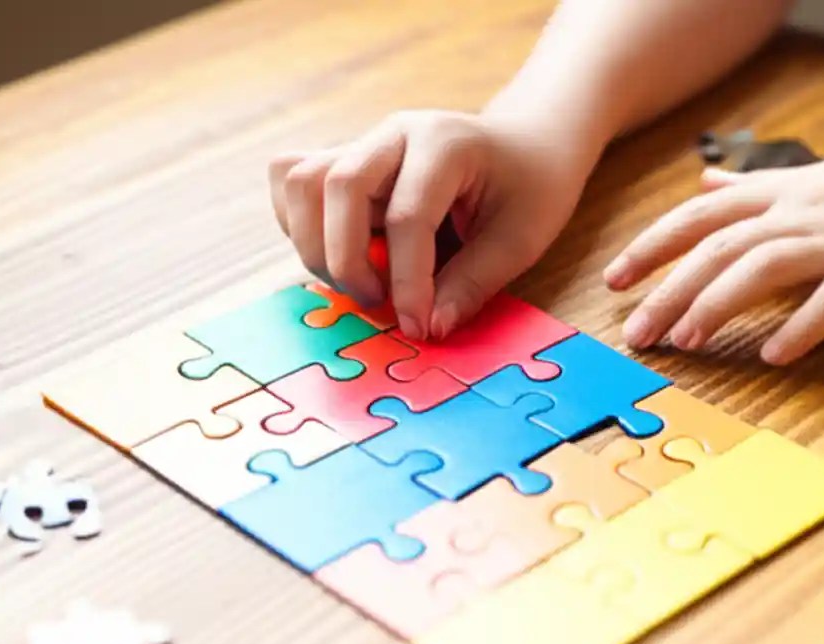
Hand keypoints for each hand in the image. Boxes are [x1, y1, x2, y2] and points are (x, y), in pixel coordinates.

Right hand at [269, 111, 594, 339]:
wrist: (526, 144)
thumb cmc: (530, 189)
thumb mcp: (522, 239)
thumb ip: (473, 283)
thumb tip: (429, 329)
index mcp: (445, 143)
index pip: (407, 216)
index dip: (407, 281)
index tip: (417, 327)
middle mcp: (394, 134)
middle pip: (337, 185)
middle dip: (348, 260)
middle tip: (377, 303)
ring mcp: (363, 142)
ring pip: (301, 180)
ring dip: (314, 243)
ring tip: (358, 281)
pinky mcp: (344, 160)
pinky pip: (293, 181)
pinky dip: (300, 225)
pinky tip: (339, 253)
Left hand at [604, 141, 823, 363]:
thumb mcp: (815, 178)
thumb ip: (755, 189)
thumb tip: (705, 184)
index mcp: (781, 194)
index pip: (700, 217)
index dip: (653, 247)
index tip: (614, 280)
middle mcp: (801, 215)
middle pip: (720, 249)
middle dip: (670, 291)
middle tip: (636, 334)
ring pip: (765, 268)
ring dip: (719, 305)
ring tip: (686, 342)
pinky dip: (801, 327)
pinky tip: (773, 356)